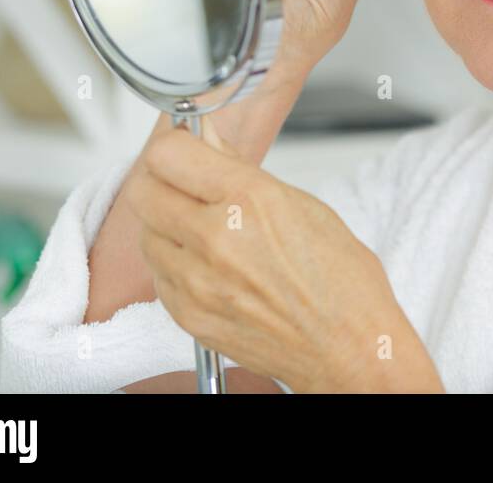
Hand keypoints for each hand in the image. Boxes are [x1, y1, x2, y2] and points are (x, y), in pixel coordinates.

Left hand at [127, 125, 443, 392]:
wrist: (348, 349)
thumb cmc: (342, 283)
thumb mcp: (303, 206)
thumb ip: (243, 172)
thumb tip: (210, 143)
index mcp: (250, 202)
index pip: (169, 154)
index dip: (178, 145)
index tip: (188, 147)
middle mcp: (216, 240)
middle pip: (144, 190)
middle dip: (164, 180)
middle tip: (188, 183)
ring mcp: (197, 283)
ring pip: (146, 233)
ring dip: (166, 224)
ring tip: (203, 229)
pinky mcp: (187, 316)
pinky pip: (158, 276)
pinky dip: (174, 264)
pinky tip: (207, 264)